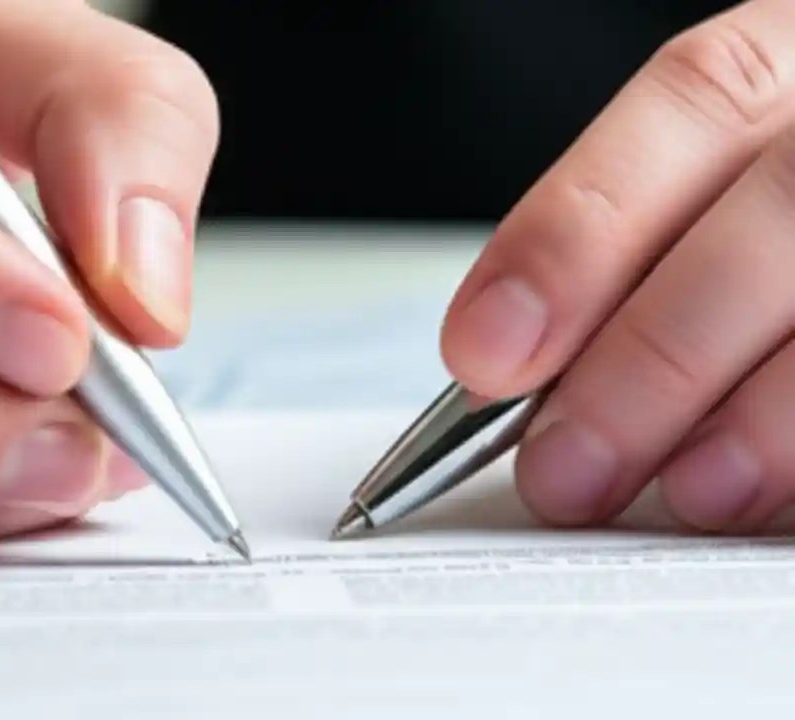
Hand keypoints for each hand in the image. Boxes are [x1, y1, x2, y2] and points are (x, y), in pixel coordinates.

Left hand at [440, 0, 794, 532]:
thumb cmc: (773, 214)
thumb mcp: (714, 186)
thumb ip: (631, 253)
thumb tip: (516, 364)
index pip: (697, 99)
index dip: (578, 230)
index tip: (487, 350)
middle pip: (782, 209)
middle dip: (657, 353)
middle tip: (565, 467)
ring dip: (766, 414)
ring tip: (688, 494)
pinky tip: (770, 497)